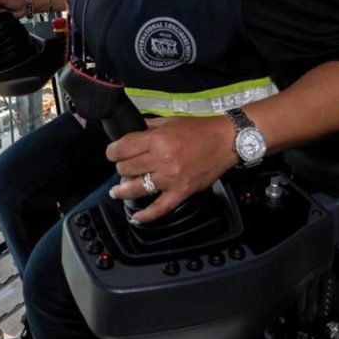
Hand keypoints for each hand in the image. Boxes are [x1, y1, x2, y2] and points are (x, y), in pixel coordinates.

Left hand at [106, 116, 233, 223]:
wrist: (226, 140)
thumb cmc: (200, 130)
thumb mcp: (170, 121)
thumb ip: (148, 127)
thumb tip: (131, 132)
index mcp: (157, 139)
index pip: (122, 148)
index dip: (113, 151)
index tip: (113, 153)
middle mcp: (162, 159)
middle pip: (126, 168)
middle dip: (121, 167)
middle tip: (123, 167)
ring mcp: (171, 178)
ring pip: (137, 189)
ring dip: (123, 191)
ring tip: (117, 192)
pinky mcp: (181, 192)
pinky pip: (160, 209)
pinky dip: (146, 216)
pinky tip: (136, 218)